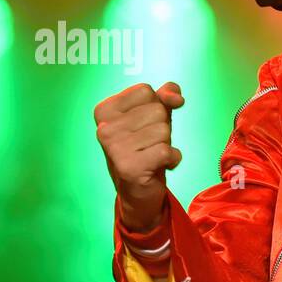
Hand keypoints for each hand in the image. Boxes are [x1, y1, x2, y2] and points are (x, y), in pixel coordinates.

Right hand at [94, 82, 184, 231]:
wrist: (138, 190)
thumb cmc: (145, 147)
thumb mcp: (154, 115)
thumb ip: (165, 95)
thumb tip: (176, 98)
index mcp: (104, 110)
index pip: (145, 91)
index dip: (155, 106)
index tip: (143, 125)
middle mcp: (104, 128)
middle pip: (157, 110)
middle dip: (162, 127)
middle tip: (148, 144)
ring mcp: (114, 148)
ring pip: (163, 130)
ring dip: (166, 143)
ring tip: (152, 154)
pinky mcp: (129, 167)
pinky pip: (166, 151)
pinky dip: (172, 158)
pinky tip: (160, 165)